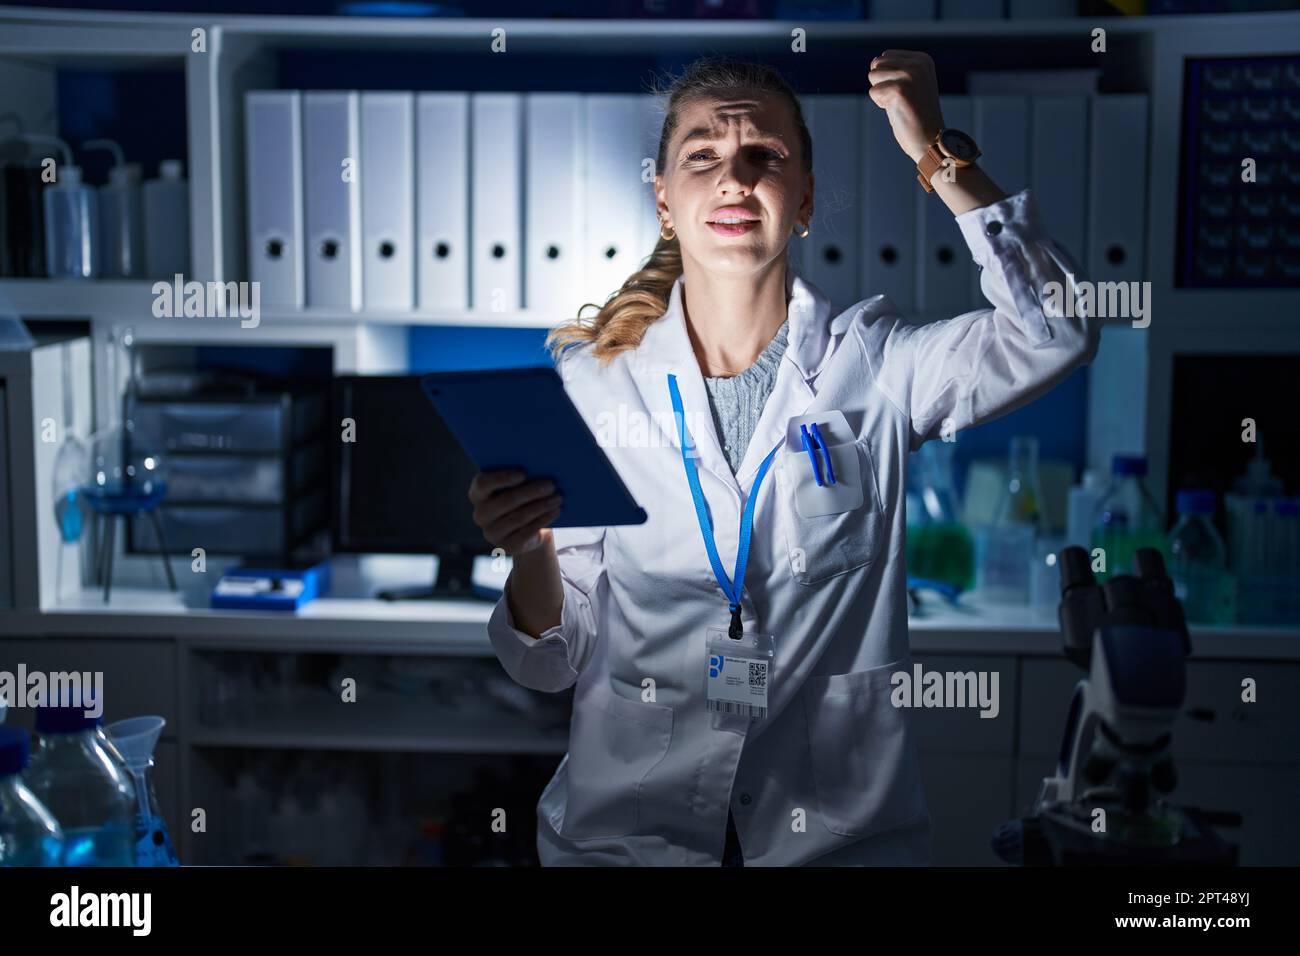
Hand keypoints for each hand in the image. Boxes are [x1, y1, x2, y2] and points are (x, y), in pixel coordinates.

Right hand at [468, 469, 562, 555]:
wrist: (529, 529)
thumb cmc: (523, 498)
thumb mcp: (519, 486)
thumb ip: (521, 476)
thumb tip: (539, 466)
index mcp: (477, 494)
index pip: (482, 483)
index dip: (501, 478)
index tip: (523, 473)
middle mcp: (480, 514)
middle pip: (505, 501)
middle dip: (530, 492)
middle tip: (551, 484)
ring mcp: (491, 533)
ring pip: (518, 517)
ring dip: (541, 506)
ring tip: (558, 497)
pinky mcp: (507, 546)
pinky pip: (526, 532)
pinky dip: (543, 520)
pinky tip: (555, 511)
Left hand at [867, 49, 943, 163]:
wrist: (930, 139)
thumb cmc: (918, 115)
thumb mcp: (913, 84)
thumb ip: (898, 70)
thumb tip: (875, 60)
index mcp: (922, 59)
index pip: (886, 56)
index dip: (888, 77)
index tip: (906, 92)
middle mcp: (918, 63)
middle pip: (877, 64)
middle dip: (882, 83)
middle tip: (901, 99)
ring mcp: (909, 75)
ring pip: (873, 76)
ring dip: (881, 93)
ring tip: (900, 103)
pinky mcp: (899, 89)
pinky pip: (874, 92)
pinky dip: (881, 104)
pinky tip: (897, 110)